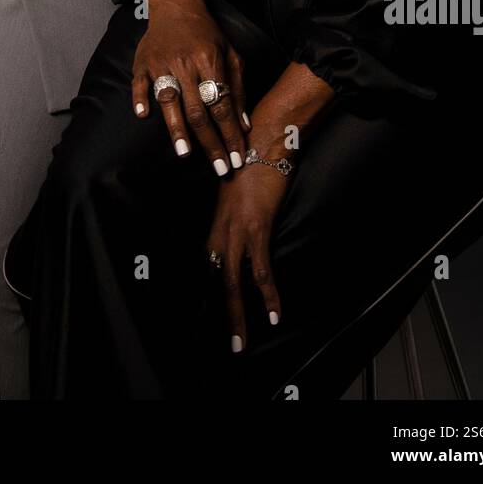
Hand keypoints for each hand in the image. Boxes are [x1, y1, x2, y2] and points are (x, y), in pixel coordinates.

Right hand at [131, 0, 249, 176]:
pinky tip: (144, 116)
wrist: (176, 5)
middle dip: (210, 142)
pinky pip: (140, 83)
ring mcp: (162, 63)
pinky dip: (141, 98)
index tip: (236, 158)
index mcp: (210, 61)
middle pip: (199, 109)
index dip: (230, 134)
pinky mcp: (142, 62)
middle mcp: (186, 63)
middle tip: (218, 169)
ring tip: (185, 153)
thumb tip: (243, 125)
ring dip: (177, 128)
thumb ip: (238, 88)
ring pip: (170, 99)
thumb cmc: (206, 33)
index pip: (222, 105)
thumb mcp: (230, 54)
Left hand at [205, 149, 294, 352]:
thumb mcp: (236, 188)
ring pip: (233, 282)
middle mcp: (222, 228)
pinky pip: (260, 269)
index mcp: (217, 221)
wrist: (264, 138)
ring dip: (238, 316)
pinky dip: (267, 294)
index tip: (213, 316)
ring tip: (242, 342)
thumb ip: (235, 210)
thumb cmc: (254, 159)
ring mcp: (238, 229)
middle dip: (223, 315)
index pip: (209, 264)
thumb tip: (242, 224)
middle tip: (230, 345)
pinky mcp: (257, 227)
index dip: (211, 292)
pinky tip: (274, 314)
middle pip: (217, 281)